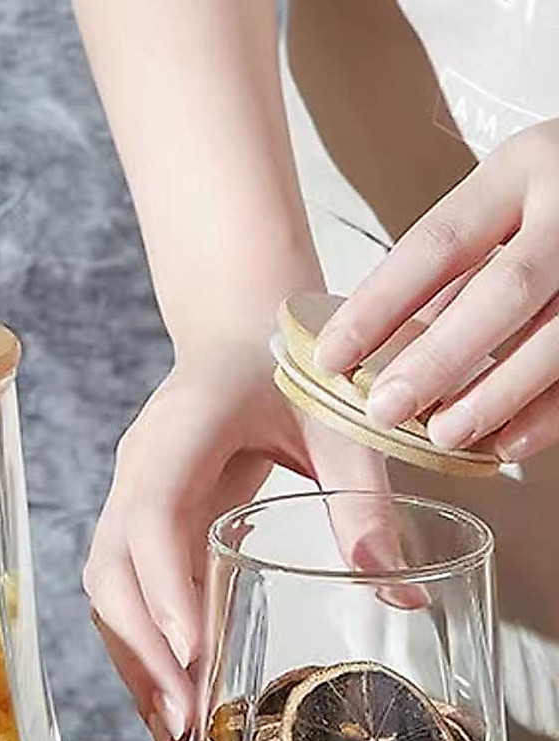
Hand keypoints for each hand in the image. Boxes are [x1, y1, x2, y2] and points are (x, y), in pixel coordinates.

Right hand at [83, 344, 390, 740]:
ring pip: (107, 589)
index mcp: (180, 430)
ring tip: (174, 728)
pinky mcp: (137, 524)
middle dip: (143, 647)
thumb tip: (398, 595)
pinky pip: (123, 592)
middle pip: (111, 568)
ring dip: (133, 659)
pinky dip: (140, 646)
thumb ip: (365, 502)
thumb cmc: (289, 369)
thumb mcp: (338, 424)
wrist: (239, 333)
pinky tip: (169, 695)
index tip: (190, 650)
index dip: (162, 584)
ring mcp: (127, 497)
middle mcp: (136, 468)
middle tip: (186, 717)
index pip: (150, 513)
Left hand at [315, 118, 558, 461]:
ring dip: (496, 394)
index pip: (436, 244)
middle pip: (503, 290)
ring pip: (557, 335)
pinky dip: (547, 413)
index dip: (379, 306)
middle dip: (437, 359)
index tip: (331, 357)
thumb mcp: (499, 210)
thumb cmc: (551, 205)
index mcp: (519, 172)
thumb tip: (368, 352)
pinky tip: (506, 442)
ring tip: (443, 434)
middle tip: (385, 409)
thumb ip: (445, 277)